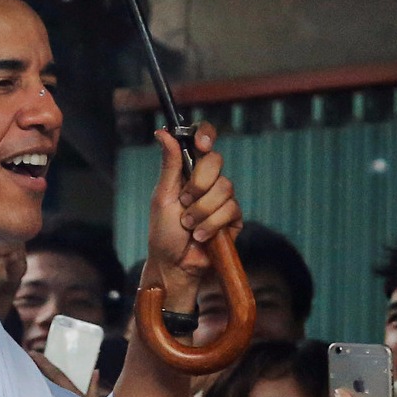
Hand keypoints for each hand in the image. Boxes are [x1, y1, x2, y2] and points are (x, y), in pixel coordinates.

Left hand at [148, 124, 239, 306]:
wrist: (174, 264)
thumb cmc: (163, 232)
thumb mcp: (163, 195)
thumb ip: (169, 165)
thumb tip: (162, 132)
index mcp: (189, 171)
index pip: (204, 141)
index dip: (206, 136)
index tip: (201, 145)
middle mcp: (208, 181)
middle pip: (216, 161)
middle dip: (199, 183)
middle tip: (184, 201)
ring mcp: (222, 199)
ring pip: (225, 188)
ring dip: (202, 210)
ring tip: (189, 225)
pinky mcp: (233, 218)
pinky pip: (231, 209)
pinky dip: (212, 224)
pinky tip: (201, 236)